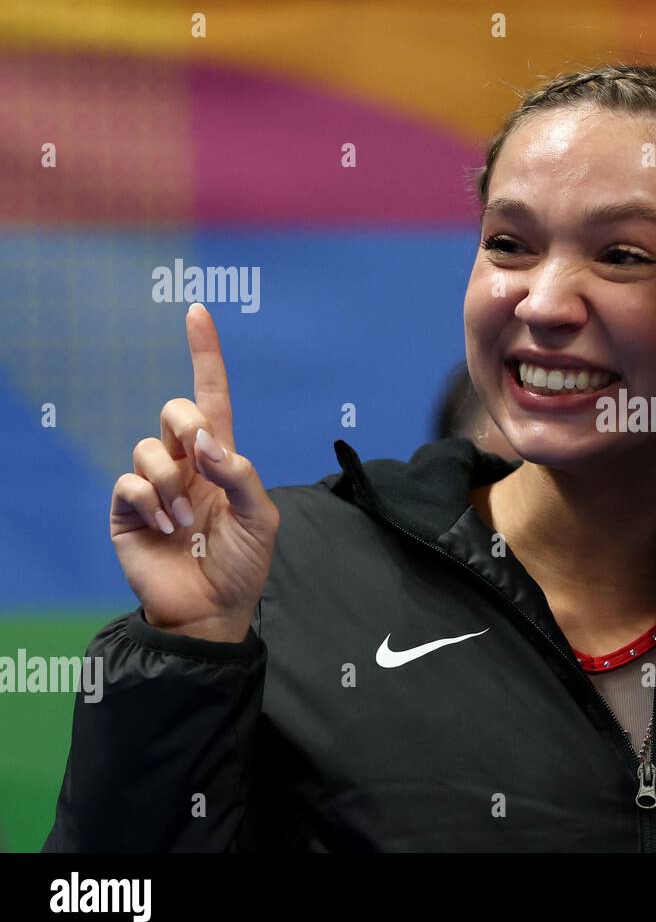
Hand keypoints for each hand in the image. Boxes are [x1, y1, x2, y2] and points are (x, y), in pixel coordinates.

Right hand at [110, 304, 278, 642]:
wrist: (212, 609)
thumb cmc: (243, 563)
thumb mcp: (261, 518)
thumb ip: (242, 475)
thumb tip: (209, 443)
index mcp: (222, 459)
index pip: (213, 397)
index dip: (205, 355)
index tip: (197, 312)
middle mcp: (187, 464)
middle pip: (177, 411)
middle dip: (188, 426)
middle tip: (203, 460)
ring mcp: (155, 485)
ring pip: (149, 447)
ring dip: (172, 482)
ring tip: (187, 521)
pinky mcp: (128, 509)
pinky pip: (130, 482)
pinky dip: (150, 502)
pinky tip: (165, 527)